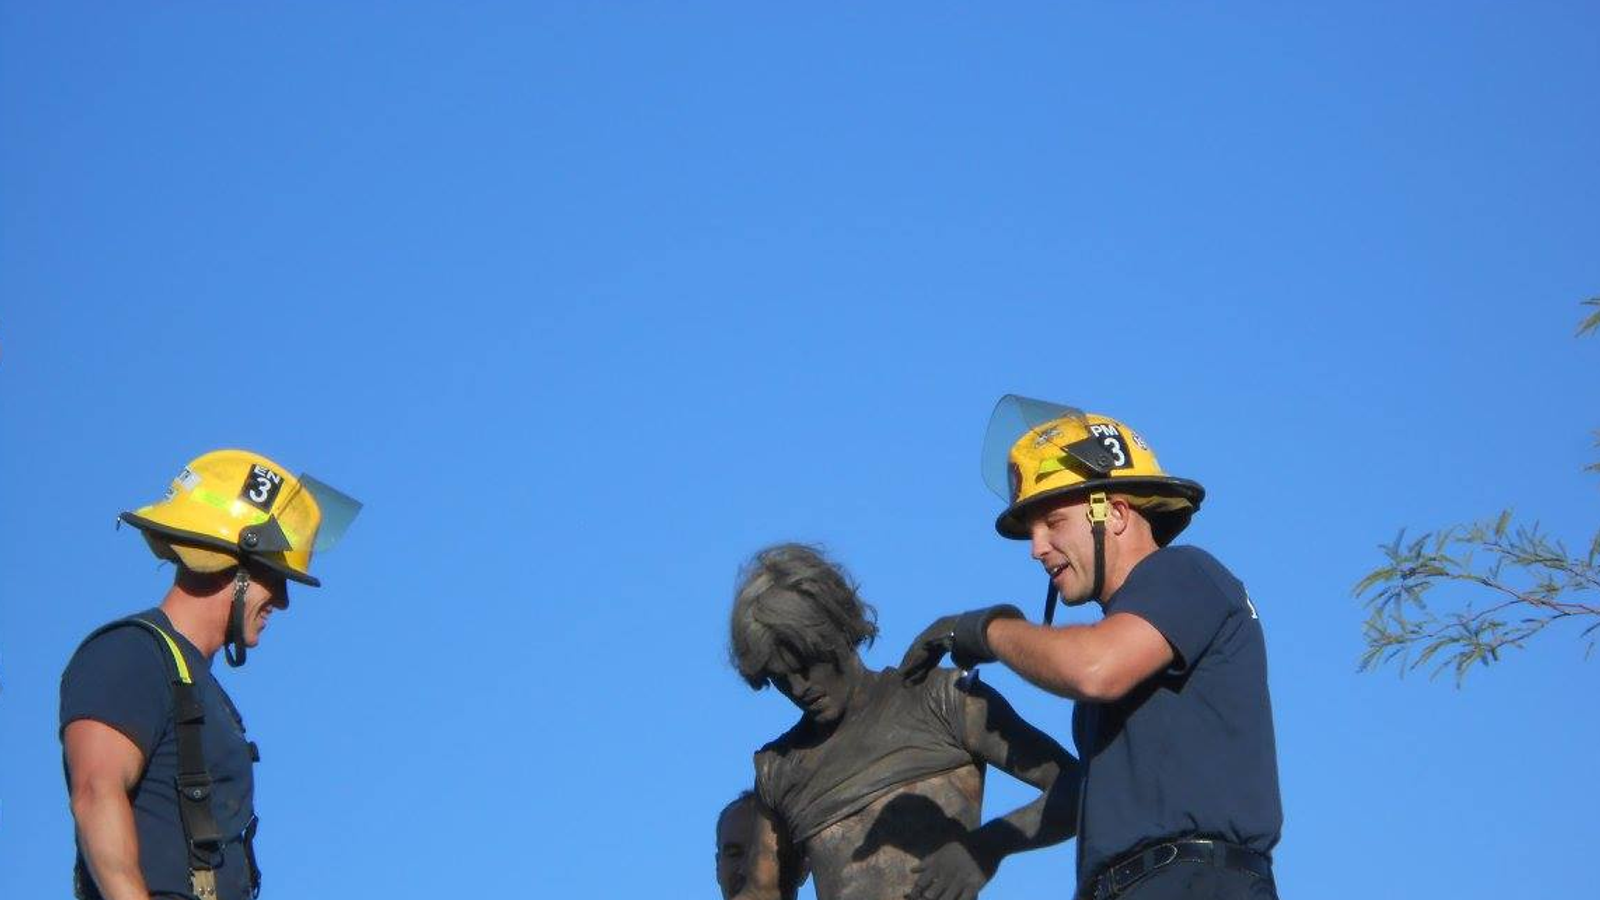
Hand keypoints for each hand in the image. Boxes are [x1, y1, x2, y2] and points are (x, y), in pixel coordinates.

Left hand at [898, 605, 1024, 683]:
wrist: (988, 632)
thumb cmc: (986, 644)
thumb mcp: (972, 652)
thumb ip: (963, 657)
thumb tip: (959, 663)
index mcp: (950, 631)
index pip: (934, 648)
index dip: (926, 661)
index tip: (920, 672)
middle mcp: (940, 627)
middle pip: (923, 648)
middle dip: (914, 663)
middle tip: (904, 676)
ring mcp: (936, 629)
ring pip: (918, 649)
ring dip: (910, 664)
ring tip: (902, 678)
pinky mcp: (933, 634)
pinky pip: (919, 651)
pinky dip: (912, 662)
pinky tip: (905, 673)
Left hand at [906, 840, 992, 899]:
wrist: (985, 844)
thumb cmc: (962, 847)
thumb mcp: (942, 850)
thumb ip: (927, 862)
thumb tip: (912, 870)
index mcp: (937, 866)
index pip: (921, 883)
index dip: (915, 893)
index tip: (913, 898)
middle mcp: (947, 875)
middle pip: (930, 895)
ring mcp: (960, 881)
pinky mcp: (974, 886)